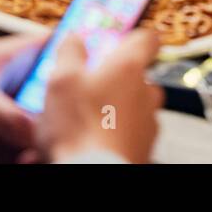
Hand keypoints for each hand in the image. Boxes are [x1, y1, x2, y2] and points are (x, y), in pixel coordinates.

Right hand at [38, 29, 162, 163]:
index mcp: (128, 66)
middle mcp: (146, 91)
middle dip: (118, 80)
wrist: (95, 175)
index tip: (123, 40)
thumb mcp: (61, 80)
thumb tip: (74, 38)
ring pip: (137, 105)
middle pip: (140, 76)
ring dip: (118, 108)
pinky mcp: (146, 147)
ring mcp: (149, 122)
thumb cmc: (80, 130)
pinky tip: (96, 139)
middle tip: (90, 88)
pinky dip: (119, 132)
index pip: (147, 38)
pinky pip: (134, 132)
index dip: (135, 37)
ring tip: (88, 119)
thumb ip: (70, 52)